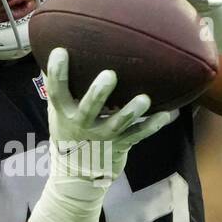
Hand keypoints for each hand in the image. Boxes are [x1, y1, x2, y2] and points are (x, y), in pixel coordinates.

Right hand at [42, 46, 170, 188]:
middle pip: (89, 109)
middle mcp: (82, 125)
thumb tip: (53, 48)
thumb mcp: (56, 113)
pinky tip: (167, 114)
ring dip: (131, 112)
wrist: (78, 173)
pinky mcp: (120, 145)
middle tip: (109, 75)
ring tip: (144, 99)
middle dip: (98, 93)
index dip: (57, 73)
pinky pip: (138, 135)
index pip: (57, 92)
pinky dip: (153, 126)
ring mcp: (102, 137)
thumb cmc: (69, 131)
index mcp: (65, 113)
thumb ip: (58, 87)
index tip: (61, 51)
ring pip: (118, 125)